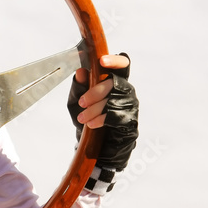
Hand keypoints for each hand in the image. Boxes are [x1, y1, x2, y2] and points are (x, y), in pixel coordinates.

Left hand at [67, 53, 138, 172]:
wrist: (95, 147)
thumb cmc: (88, 119)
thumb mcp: (76, 102)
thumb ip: (78, 86)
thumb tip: (80, 72)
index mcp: (114, 81)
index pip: (122, 64)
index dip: (115, 60)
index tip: (102, 61)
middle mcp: (126, 90)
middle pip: (115, 82)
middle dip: (96, 91)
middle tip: (82, 102)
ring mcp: (131, 105)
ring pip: (114, 100)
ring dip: (95, 109)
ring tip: (83, 118)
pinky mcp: (131, 120)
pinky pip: (116, 116)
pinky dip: (100, 120)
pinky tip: (92, 124)